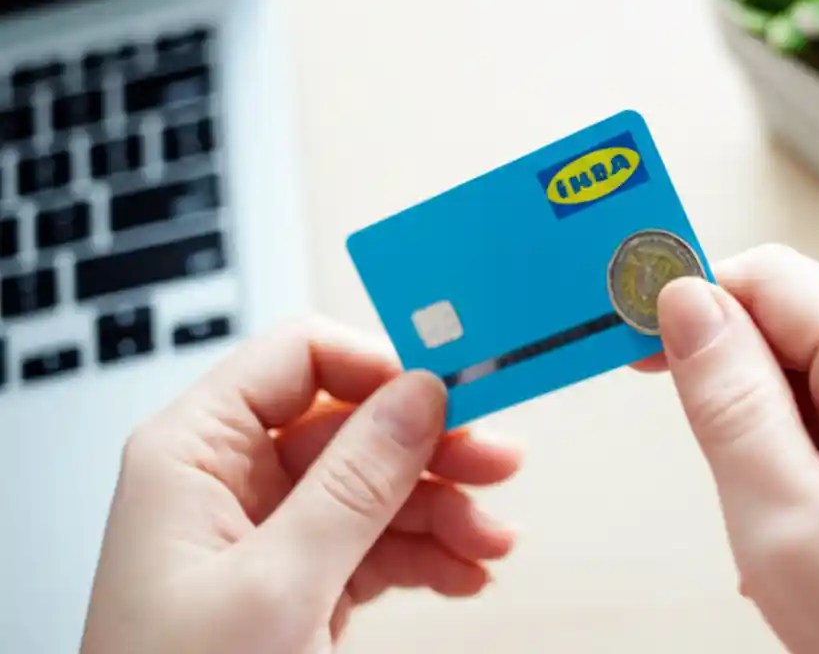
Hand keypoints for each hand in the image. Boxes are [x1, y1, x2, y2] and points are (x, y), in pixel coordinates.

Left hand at [80, 318, 522, 653]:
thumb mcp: (277, 584)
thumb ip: (353, 485)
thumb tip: (418, 398)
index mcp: (194, 454)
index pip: (298, 361)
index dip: (380, 367)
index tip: (451, 390)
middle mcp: (229, 482)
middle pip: (353, 426)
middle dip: (432, 449)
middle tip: (497, 464)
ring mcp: (267, 535)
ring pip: (376, 487)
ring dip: (443, 510)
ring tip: (490, 542)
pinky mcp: (297, 582)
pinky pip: (377, 543)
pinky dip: (427, 556)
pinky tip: (464, 573)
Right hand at [638, 245, 818, 653]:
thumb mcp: (788, 525)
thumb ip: (730, 401)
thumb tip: (685, 301)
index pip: (773, 278)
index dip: (690, 298)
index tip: (630, 341)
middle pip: (797, 321)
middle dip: (735, 381)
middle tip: (718, 465)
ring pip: (816, 374)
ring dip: (769, 432)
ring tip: (776, 520)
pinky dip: (804, 458)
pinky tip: (807, 527)